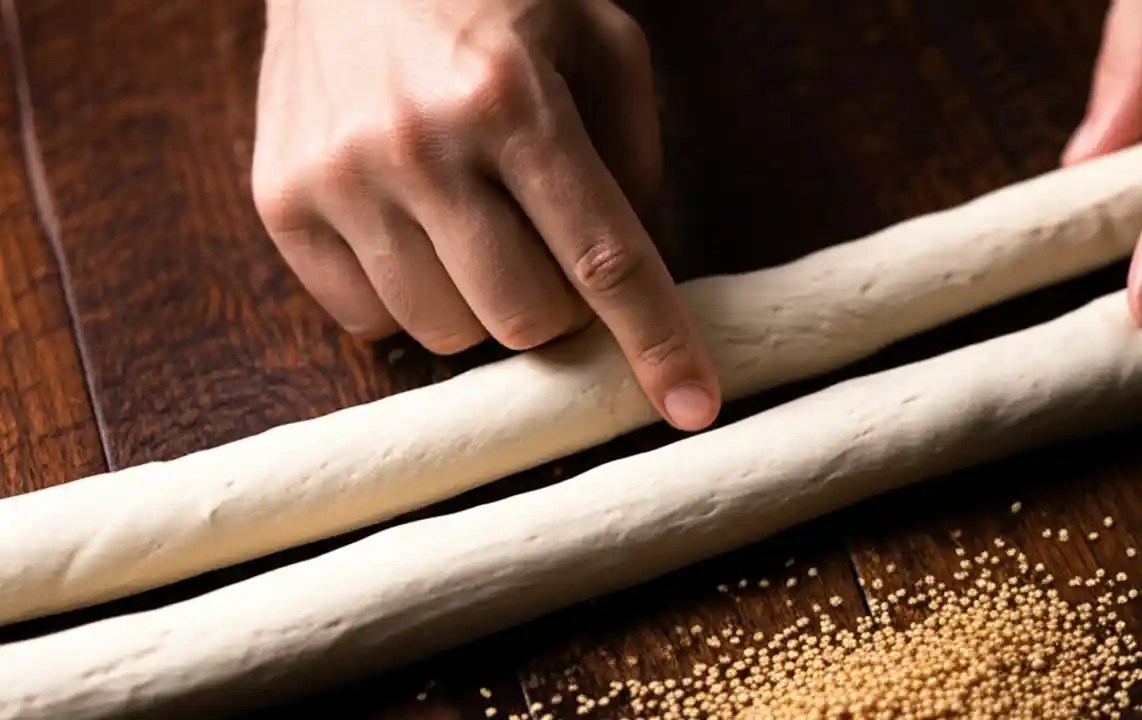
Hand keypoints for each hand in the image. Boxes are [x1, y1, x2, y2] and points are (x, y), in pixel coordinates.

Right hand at [252, 0, 720, 429]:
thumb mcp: (596, 39)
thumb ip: (633, 157)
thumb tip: (627, 279)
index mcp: (513, 99)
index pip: (603, 257)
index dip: (657, 340)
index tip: (693, 407)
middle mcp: (419, 145)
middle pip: (524, 319)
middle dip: (559, 308)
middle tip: (548, 250)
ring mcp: (340, 178)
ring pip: (446, 331)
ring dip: (481, 303)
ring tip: (473, 225)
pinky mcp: (283, 202)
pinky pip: (368, 321)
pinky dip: (409, 296)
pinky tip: (412, 228)